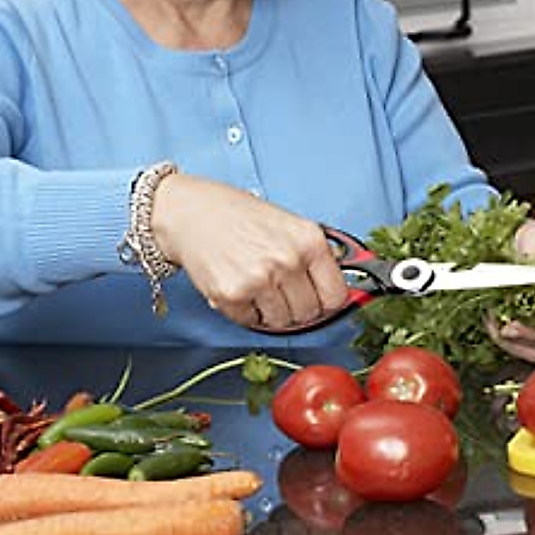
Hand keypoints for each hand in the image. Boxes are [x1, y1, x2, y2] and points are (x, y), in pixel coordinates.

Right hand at [151, 173, 349, 331]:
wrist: (193, 213)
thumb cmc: (240, 216)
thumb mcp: (290, 225)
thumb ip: (316, 256)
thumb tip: (342, 285)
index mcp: (309, 240)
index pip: (336, 295)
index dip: (327, 300)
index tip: (319, 299)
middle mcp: (288, 260)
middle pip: (310, 313)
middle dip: (297, 307)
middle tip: (281, 289)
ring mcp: (260, 280)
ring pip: (282, 322)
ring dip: (271, 310)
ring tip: (259, 284)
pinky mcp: (232, 296)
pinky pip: (251, 322)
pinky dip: (246, 311)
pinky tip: (239, 285)